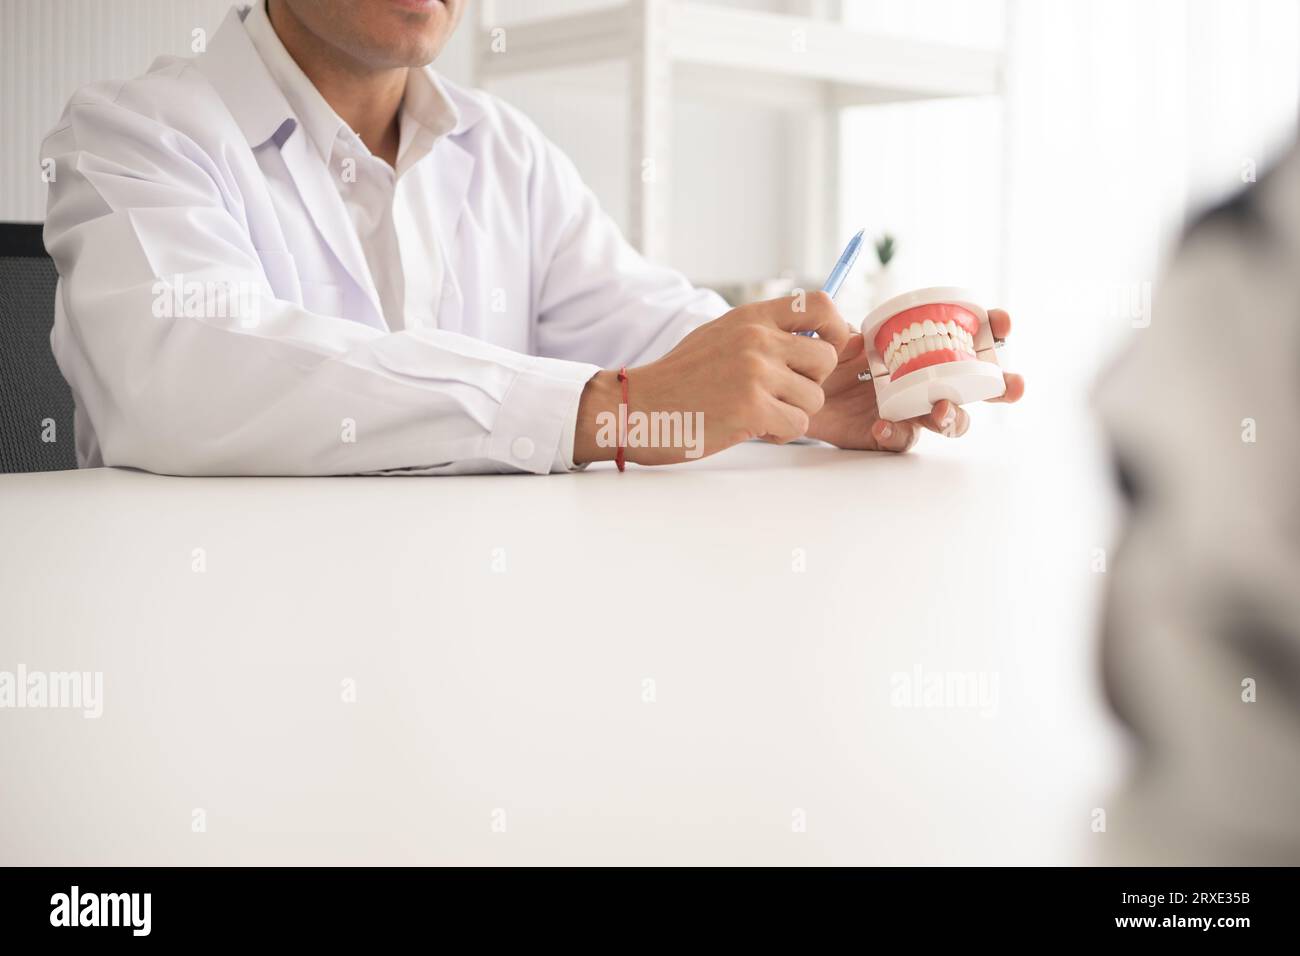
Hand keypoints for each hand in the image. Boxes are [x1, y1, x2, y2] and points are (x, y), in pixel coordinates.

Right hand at [573, 292, 852, 464]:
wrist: (637, 407)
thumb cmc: (679, 379)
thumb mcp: (720, 336)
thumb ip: (762, 333)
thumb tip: (813, 338)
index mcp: (751, 317)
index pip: (819, 305)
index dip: (836, 329)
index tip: (826, 350)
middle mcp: (757, 339)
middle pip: (826, 359)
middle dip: (810, 383)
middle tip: (780, 393)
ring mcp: (755, 373)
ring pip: (814, 398)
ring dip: (792, 413)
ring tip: (758, 412)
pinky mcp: (751, 408)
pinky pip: (797, 426)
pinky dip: (780, 434)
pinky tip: (751, 428)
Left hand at [805, 308, 1024, 451]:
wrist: (799, 389)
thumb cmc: (828, 356)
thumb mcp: (839, 336)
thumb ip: (851, 336)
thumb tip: (858, 341)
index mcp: (924, 350)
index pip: (969, 337)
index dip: (992, 330)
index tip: (1002, 323)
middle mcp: (926, 382)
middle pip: (976, 388)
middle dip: (1000, 386)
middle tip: (1012, 386)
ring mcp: (911, 410)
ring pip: (948, 420)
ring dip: (952, 416)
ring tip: (939, 411)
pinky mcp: (888, 435)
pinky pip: (902, 441)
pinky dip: (896, 434)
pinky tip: (882, 426)